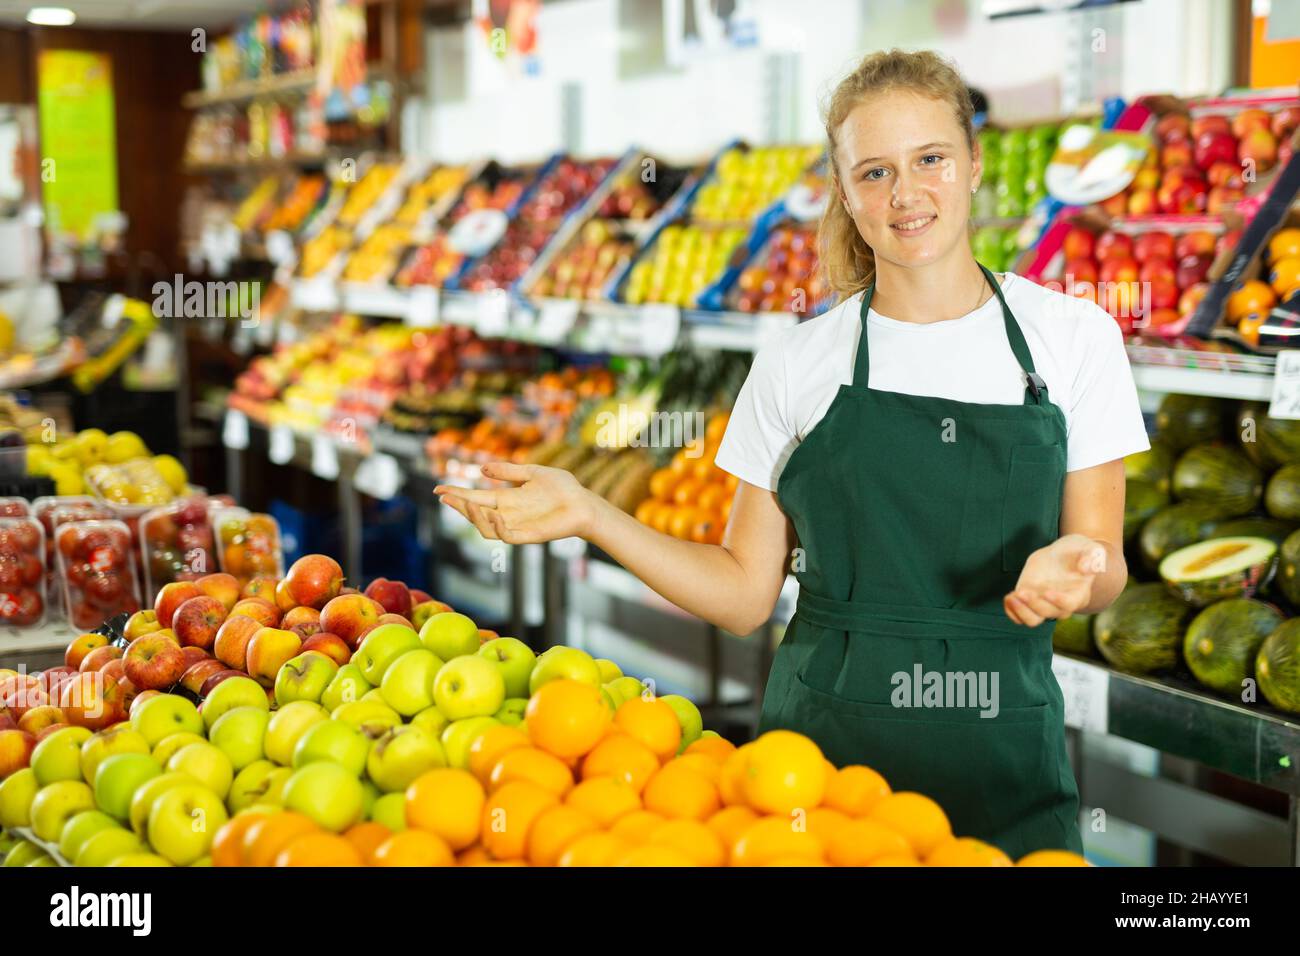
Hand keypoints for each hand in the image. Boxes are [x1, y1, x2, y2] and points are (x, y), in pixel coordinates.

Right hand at [433, 461, 598, 544]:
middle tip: (445, 496)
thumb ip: (508, 471)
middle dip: (458, 506)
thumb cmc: (562, 488)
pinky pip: (506, 535)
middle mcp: (507, 514)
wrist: (583, 503)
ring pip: (485, 528)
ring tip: (469, 503)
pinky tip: (493, 513)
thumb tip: (482, 468)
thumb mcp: (532, 473)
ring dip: (474, 517)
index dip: (457, 494)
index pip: (476, 497)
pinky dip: (496, 526)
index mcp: (507, 499)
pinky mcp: (528, 536)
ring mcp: (516, 526)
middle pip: (475, 514)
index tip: (438, 489)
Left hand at [1004, 533, 1105, 626]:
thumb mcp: (1089, 549)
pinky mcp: (1030, 601)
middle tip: (1022, 591)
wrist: (1064, 555)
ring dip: (1021, 611)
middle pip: (1048, 613)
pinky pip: (1019, 616)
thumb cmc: (1080, 552)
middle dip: (1034, 604)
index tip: (1047, 592)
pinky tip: (1008, 597)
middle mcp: (1060, 605)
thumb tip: (1086, 567)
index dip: (1059, 601)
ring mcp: (1044, 604)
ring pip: (1032, 620)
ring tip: (1012, 597)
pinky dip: (1011, 611)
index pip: (1069, 604)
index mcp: (1078, 594)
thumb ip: (1091, 557)